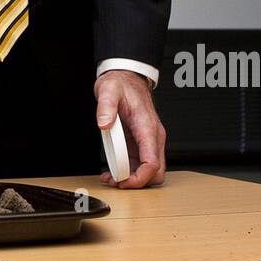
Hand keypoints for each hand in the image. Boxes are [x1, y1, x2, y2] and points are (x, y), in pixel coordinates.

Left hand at [94, 69, 165, 187]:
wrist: (126, 77)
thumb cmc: (121, 84)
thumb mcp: (108, 90)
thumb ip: (106, 106)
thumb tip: (104, 124)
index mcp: (147, 127)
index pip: (152, 162)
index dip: (139, 178)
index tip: (123, 181)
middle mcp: (152, 136)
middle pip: (156, 172)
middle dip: (137, 182)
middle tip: (116, 181)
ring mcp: (148, 140)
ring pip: (150, 171)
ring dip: (132, 179)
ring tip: (111, 177)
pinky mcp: (141, 142)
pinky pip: (141, 164)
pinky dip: (130, 172)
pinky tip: (113, 170)